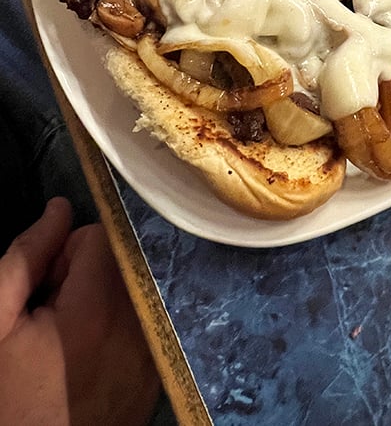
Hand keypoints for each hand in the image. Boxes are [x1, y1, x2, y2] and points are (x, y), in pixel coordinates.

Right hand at [0, 197, 160, 425]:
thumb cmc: (8, 398)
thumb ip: (26, 258)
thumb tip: (58, 209)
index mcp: (99, 310)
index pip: (103, 236)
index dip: (67, 253)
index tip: (47, 286)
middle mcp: (139, 325)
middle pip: (124, 258)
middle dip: (87, 273)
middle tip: (54, 312)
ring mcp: (154, 350)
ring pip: (136, 285)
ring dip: (105, 297)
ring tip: (70, 334)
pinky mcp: (158, 371)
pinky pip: (147, 318)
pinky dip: (121, 323)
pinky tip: (90, 353)